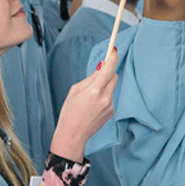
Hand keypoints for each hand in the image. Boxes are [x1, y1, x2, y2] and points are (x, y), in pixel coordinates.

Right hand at [50, 47, 118, 161]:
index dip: (112, 58)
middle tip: (98, 74)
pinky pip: (110, 98)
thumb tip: (101, 69)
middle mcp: (105, 97)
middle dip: (108, 73)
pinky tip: (93, 106)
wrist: (73, 134)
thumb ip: (90, 79)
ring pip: (111, 87)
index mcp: (94, 90)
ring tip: (90, 97)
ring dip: (104, 86)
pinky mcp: (111, 112)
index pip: (108, 69)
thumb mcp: (75, 90)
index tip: (114, 51)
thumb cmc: (70, 112)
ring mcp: (110, 105)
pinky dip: (104, 97)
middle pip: (114, 76)